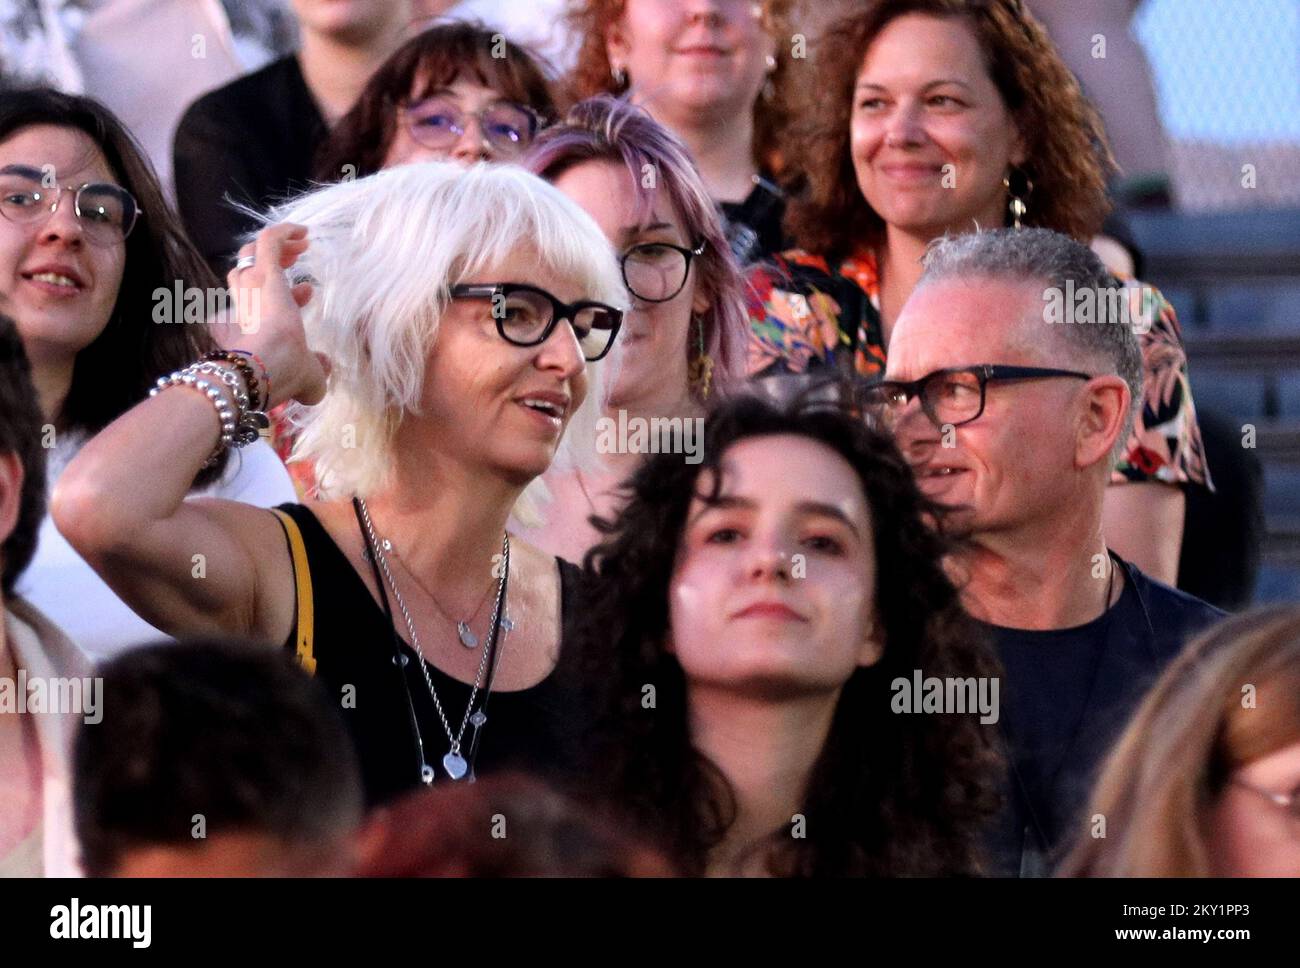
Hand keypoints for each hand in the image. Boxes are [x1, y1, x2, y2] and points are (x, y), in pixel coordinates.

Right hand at [219, 223, 329, 406]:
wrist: (261, 370)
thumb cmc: (279, 378)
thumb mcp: (305, 378)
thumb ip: (313, 369)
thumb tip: (324, 365)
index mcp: (242, 330)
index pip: (257, 303)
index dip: (288, 295)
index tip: (309, 292)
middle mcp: (241, 305)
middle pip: (247, 273)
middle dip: (273, 264)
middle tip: (297, 259)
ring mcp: (250, 288)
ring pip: (251, 254)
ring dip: (277, 247)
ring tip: (302, 243)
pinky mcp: (263, 272)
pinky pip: (268, 241)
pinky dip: (284, 232)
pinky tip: (303, 230)